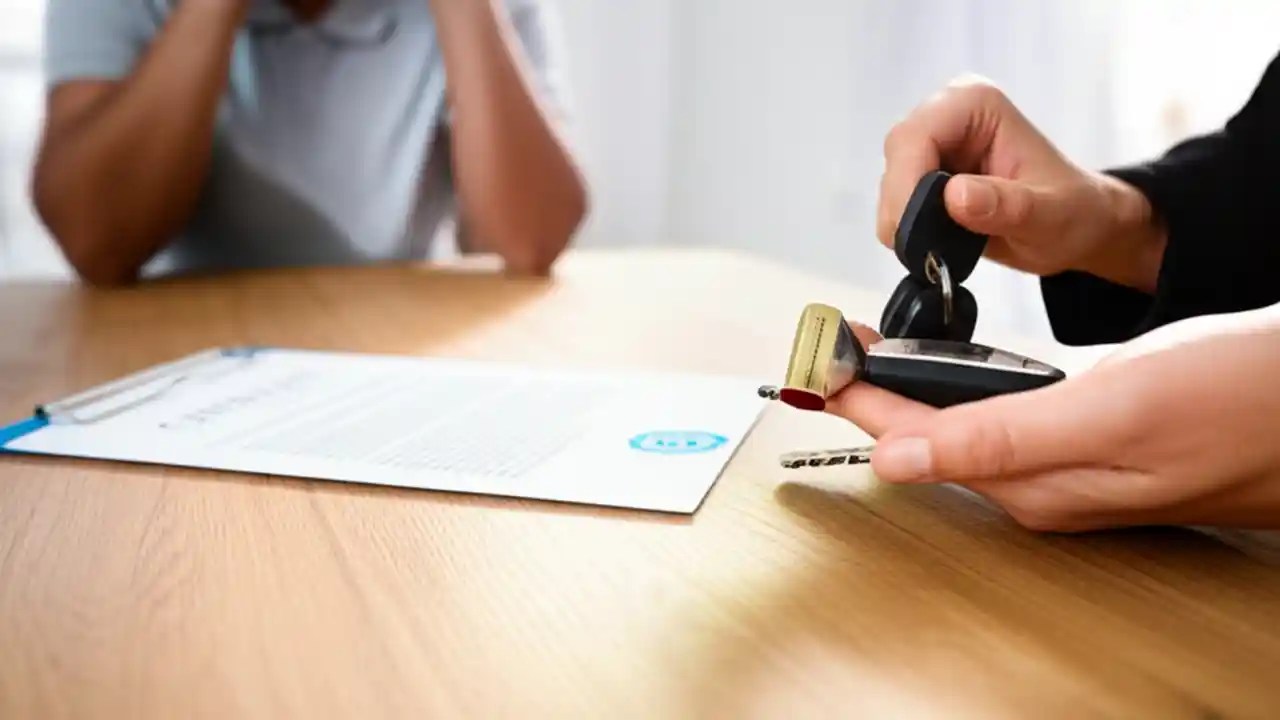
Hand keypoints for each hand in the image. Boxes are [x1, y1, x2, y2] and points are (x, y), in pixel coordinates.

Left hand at [828, 312, 1279, 531]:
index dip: (858, 398)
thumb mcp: (1111, 414)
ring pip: (961, 431)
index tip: (818, 361)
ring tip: (871, 357)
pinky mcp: (1093, 446)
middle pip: (928, 438)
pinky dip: (961, 396)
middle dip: (873, 396)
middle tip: (833, 351)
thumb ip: (998, 438)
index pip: (912, 441)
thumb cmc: (1238, 408)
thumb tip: (894, 459)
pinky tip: (952, 381)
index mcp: (1033, 483)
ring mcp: (1068, 469)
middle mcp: (1042, 485)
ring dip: (911, 394)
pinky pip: (1001, 425)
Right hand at [878, 76, 1166, 292]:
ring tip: (945, 249)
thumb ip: (1007, 206)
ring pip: (890, 184)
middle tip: (930, 252)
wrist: (1075, 226)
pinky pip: (894, 203)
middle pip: (897, 159)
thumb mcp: (1050, 215)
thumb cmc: (1072, 212)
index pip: (916, 136)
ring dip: (907, 225)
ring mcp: (930, 145)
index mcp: (975, 105)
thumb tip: (954, 197)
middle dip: (906, 209)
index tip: (922, 233)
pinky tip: (940, 242)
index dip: (909, 184)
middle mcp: (945, 115)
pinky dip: (909, 231)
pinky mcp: (921, 174)